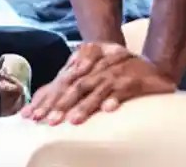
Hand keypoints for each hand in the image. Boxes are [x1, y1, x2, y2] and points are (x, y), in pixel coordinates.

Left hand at [22, 42, 175, 124]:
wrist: (152, 64)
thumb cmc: (117, 71)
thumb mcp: (92, 74)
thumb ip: (68, 84)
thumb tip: (37, 100)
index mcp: (84, 66)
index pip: (61, 84)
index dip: (47, 100)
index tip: (33, 116)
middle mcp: (97, 68)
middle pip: (75, 86)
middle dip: (61, 104)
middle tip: (50, 121)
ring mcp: (115, 72)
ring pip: (96, 88)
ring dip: (85, 105)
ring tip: (74, 119)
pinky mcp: (133, 79)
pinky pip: (123, 89)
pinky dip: (115, 97)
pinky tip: (108, 109)